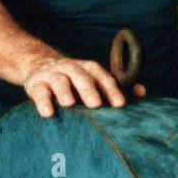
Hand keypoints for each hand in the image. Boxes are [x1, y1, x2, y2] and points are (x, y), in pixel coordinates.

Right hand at [23, 54, 145, 117]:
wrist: (38, 64)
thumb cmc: (74, 80)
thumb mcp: (93, 80)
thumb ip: (115, 88)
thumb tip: (142, 92)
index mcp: (89, 69)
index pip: (102, 76)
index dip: (111, 89)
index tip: (120, 104)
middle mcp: (71, 69)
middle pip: (81, 77)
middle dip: (89, 90)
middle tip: (96, 104)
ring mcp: (52, 75)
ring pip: (60, 81)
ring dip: (65, 92)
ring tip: (69, 104)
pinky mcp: (36, 84)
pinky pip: (39, 92)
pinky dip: (43, 102)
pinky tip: (47, 113)